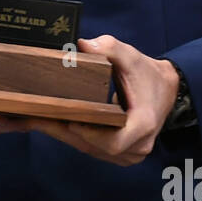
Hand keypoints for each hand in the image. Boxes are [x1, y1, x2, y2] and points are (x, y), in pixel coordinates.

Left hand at [9, 35, 179, 164]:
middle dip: (64, 131)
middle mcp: (138, 145)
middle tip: (35, 117)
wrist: (166, 90)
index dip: (89, 134)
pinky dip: (74, 136)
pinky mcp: (121, 155)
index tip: (70, 120)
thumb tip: (82, 45)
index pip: (113, 142)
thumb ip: (109, 48)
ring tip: (36, 120)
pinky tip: (53, 123)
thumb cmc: (147, 74)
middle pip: (94, 147)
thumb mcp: (131, 56)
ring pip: (90, 149)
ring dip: (65, 135)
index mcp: (144, 124)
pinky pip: (93, 149)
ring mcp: (130, 154)